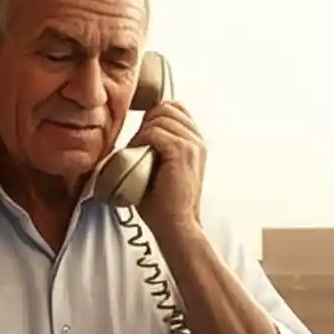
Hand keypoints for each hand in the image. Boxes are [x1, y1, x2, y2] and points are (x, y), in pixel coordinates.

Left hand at [129, 101, 206, 235]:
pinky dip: (141, 141)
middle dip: (146, 122)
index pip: (175, 108)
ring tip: (137, 154)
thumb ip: (158, 146)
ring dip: (142, 133)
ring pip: (159, 117)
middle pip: (166, 107)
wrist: (176, 225)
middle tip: (137, 147)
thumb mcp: (163, 167)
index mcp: (196, 141)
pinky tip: (137, 157)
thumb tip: (138, 132)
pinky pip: (155, 132)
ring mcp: (192, 144)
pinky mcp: (181, 151)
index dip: (154, 116)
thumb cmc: (165, 202)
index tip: (142, 137)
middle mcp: (197, 139)